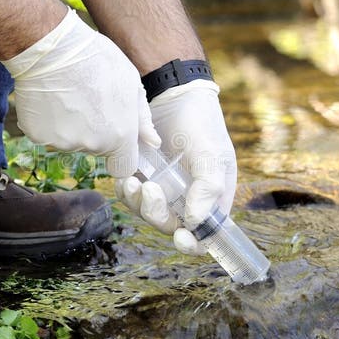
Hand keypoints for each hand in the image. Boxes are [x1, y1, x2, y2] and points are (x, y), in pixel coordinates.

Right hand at [2, 9, 158, 176]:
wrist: (52, 49)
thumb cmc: (96, 59)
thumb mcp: (130, 82)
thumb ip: (142, 118)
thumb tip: (153, 142)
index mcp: (120, 136)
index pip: (123, 166)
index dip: (120, 154)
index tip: (116, 141)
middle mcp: (92, 145)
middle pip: (96, 149)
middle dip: (96, 130)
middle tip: (89, 99)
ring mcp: (63, 143)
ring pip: (71, 140)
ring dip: (72, 125)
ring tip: (69, 94)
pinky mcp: (38, 137)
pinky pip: (48, 134)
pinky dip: (49, 121)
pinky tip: (51, 98)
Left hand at [116, 80, 236, 253]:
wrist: (174, 94)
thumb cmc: (201, 123)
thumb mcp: (212, 154)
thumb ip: (208, 188)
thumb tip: (195, 223)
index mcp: (212, 200)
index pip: (205, 237)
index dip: (192, 244)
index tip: (180, 236)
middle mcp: (188, 200)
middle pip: (170, 226)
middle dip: (156, 214)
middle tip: (149, 188)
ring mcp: (164, 190)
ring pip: (147, 214)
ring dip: (138, 203)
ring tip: (133, 181)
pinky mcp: (144, 178)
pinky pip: (132, 197)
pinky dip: (127, 192)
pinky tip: (126, 177)